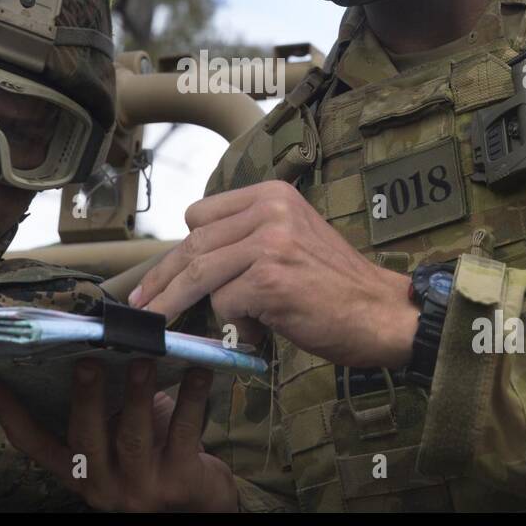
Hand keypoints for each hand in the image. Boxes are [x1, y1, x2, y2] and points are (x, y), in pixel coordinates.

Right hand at [0, 358, 238, 512]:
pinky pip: (185, 435)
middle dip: (86, 398)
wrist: (200, 506)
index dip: (9, 412)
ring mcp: (141, 488)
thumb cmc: (156, 456)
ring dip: (139, 395)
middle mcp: (102, 484)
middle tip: (86, 361)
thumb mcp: (120, 437)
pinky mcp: (180, 483)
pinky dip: (192, 400)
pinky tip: (199, 372)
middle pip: (85, 439)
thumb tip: (88, 342)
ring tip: (143, 359)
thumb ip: (105, 406)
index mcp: (79, 471)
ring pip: (134, 437)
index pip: (33, 444)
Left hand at [128, 180, 419, 369]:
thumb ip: (248, 241)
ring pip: (199, 274)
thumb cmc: (336, 287)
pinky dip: (235, 325)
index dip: (179, 249)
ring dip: (175, 304)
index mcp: (273, 194)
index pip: (201, 214)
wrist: (383, 312)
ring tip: (160, 324)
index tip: (160, 274)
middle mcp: (270, 210)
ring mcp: (269, 242)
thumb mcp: (293, 240)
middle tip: (142, 303)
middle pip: (193, 244)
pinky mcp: (269, 278)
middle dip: (162, 278)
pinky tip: (260, 331)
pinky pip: (225, 304)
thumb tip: (192, 267)